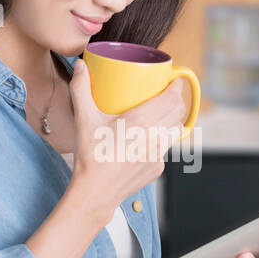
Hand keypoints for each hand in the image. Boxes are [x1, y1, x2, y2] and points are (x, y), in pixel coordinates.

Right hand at [67, 59, 187, 218]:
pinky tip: (145, 139)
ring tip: (158, 114)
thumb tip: (80, 65)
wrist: (95, 192)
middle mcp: (155, 137)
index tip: (174, 80)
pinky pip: (165, 148)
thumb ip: (81, 89)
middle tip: (166, 93)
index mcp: (141, 122)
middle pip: (178, 112)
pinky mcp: (158, 168)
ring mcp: (159, 154)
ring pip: (175, 130)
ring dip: (170, 120)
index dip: (177, 87)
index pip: (172, 99)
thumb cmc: (90, 156)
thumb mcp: (85, 119)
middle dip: (175, 100)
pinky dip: (160, 140)